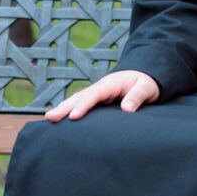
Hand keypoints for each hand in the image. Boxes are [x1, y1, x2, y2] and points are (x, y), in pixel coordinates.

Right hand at [44, 70, 159, 121]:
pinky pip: (81, 103)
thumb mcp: (146, 88)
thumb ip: (137, 97)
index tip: (73, 116)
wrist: (145, 76)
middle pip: (80, 97)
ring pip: (77, 100)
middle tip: (50, 117)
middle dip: (65, 107)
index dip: (83, 106)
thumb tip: (126, 109)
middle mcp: (100, 87)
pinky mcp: (98, 100)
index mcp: (110, 84)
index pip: (94, 95)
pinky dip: (69, 109)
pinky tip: (61, 119)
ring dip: (63, 108)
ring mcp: (97, 93)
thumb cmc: (146, 83)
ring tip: (49, 119)